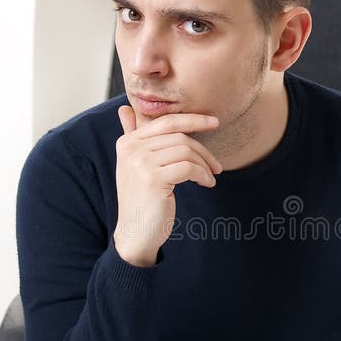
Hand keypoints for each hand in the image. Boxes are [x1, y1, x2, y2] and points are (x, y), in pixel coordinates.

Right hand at [114, 106, 221, 266]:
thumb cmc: (141, 198)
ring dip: (204, 165)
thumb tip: (124, 108)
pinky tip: (207, 184)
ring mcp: (141, 164)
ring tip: (210, 177)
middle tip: (216, 165)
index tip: (214, 123)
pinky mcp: (154, 180)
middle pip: (179, 137)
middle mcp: (131, 149)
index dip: (193, 120)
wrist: (135, 232)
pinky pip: (188, 167)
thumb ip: (131, 136)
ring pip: (186, 151)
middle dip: (203, 150)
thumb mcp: (133, 165)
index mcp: (127, 142)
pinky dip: (203, 175)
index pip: (166, 121)